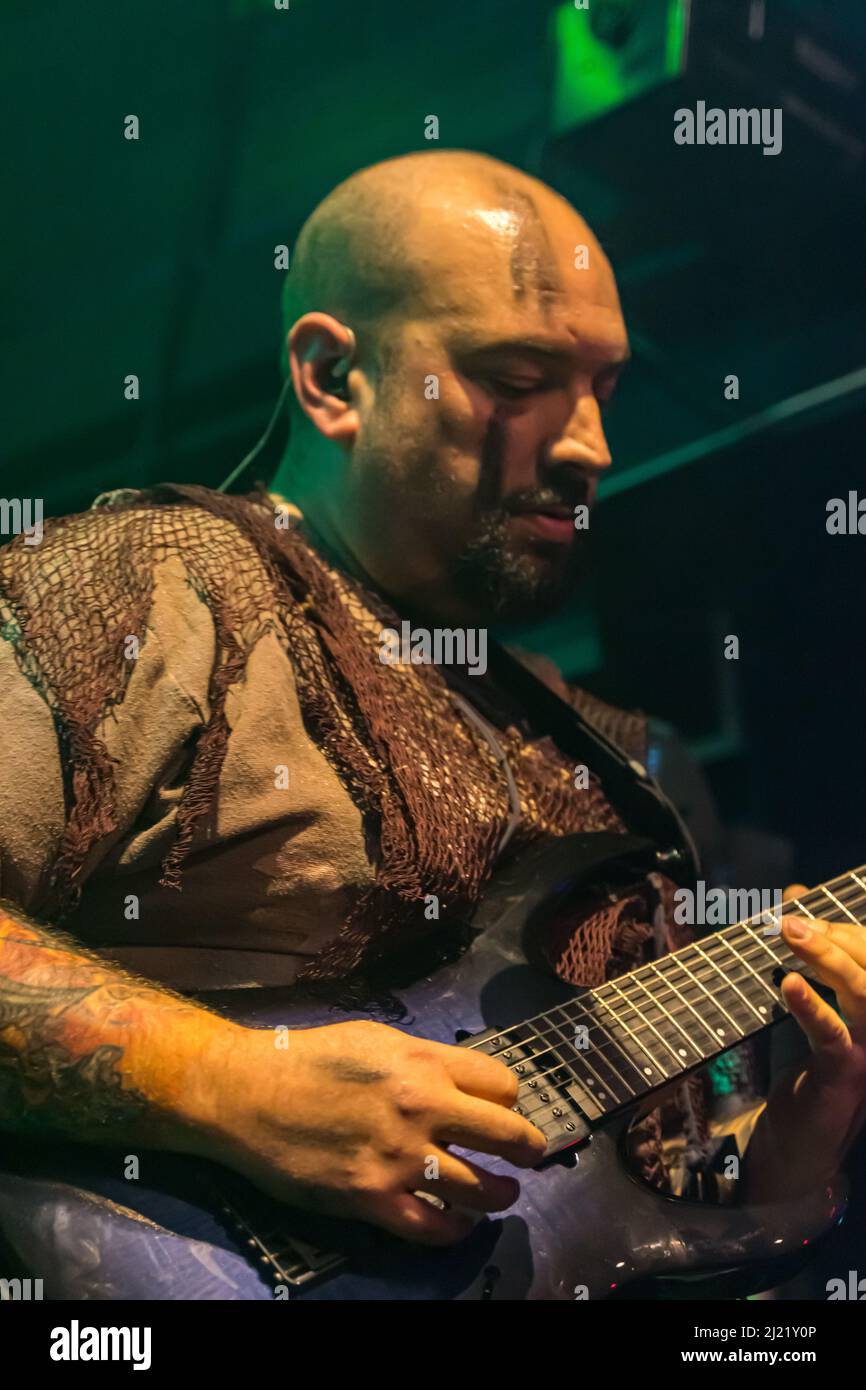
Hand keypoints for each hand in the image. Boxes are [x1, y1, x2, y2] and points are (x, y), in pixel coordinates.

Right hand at [199, 1018, 546, 1243]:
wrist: (247, 1094)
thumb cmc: (307, 1059)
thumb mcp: (374, 1039)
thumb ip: (422, 1060)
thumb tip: (459, 1082)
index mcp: (422, 1063)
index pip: (502, 1085)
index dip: (508, 1100)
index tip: (502, 1110)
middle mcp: (420, 1108)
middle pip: (508, 1136)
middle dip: (528, 1149)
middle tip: (529, 1156)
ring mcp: (397, 1158)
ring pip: (481, 1189)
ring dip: (501, 1195)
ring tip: (503, 1194)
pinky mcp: (371, 1199)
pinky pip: (433, 1228)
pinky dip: (456, 1230)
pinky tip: (460, 1223)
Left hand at [746, 883, 865, 1201]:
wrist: (806, 1141)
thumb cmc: (815, 1066)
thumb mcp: (817, 1002)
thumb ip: (813, 952)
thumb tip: (797, 893)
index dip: (846, 924)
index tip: (802, 901)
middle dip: (839, 934)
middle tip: (792, 917)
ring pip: (865, 993)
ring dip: (830, 958)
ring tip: (793, 933)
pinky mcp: (847, 1075)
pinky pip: (834, 1035)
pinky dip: (811, 1007)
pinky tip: (789, 984)